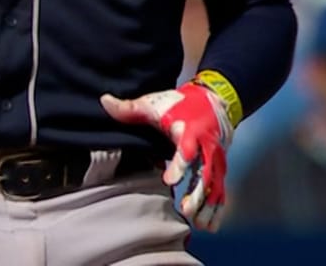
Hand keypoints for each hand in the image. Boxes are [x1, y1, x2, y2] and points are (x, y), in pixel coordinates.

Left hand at [101, 83, 233, 230]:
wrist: (214, 99)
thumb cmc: (181, 104)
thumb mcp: (155, 103)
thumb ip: (130, 108)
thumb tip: (104, 102)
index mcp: (190, 130)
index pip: (187, 148)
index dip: (180, 163)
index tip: (170, 180)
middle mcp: (207, 146)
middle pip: (206, 171)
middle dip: (199, 192)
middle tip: (187, 210)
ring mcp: (216, 158)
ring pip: (216, 184)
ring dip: (209, 205)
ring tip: (201, 225)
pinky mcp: (219, 167)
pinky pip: (221, 189)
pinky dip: (218, 208)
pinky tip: (210, 226)